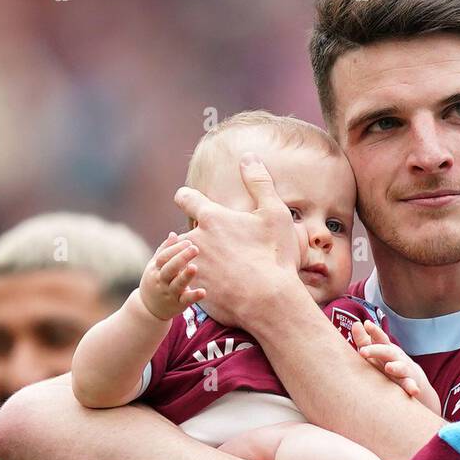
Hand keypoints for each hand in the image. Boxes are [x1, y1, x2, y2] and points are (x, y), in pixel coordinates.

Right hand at [139, 233, 206, 320]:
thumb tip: (173, 234)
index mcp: (156, 269)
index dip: (175, 249)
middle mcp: (161, 281)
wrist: (149, 308)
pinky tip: (203, 291)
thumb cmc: (155, 281)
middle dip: (181, 258)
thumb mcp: (155, 266)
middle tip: (195, 248)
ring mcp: (170, 293)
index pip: (164, 257)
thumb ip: (164, 250)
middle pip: (170, 268)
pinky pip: (186, 300)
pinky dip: (194, 296)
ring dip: (186, 276)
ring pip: (177, 284)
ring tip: (194, 267)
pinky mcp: (178, 304)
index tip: (188, 242)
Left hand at [174, 158, 303, 328]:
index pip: (186, 198)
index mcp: (212, 217)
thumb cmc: (275, 256)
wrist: (269, 302)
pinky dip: (197, 282)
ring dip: (194, 260)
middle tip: (220, 248)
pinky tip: (215, 287)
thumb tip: (248, 157)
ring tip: (217, 270)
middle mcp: (195, 239)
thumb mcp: (275, 214)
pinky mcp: (193, 289)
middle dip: (197, 237)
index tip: (188, 200)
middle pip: (185, 232)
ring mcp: (192, 266)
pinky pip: (188, 282)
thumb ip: (259, 182)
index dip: (187, 197)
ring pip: (184, 258)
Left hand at [350, 318, 442, 411]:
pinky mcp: (409, 383)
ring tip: (389, 367)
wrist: (412, 379)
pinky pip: (410, 386)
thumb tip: (356, 324)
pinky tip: (413, 391)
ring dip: (396, 367)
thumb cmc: (386, 363)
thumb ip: (364, 340)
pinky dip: (412, 387)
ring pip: (401, 368)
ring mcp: (404, 370)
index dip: (374, 331)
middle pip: (387, 351)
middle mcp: (395, 357)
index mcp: (385, 349)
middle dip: (376, 350)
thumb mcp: (376, 351)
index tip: (366, 324)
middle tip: (363, 351)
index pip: (379, 338)